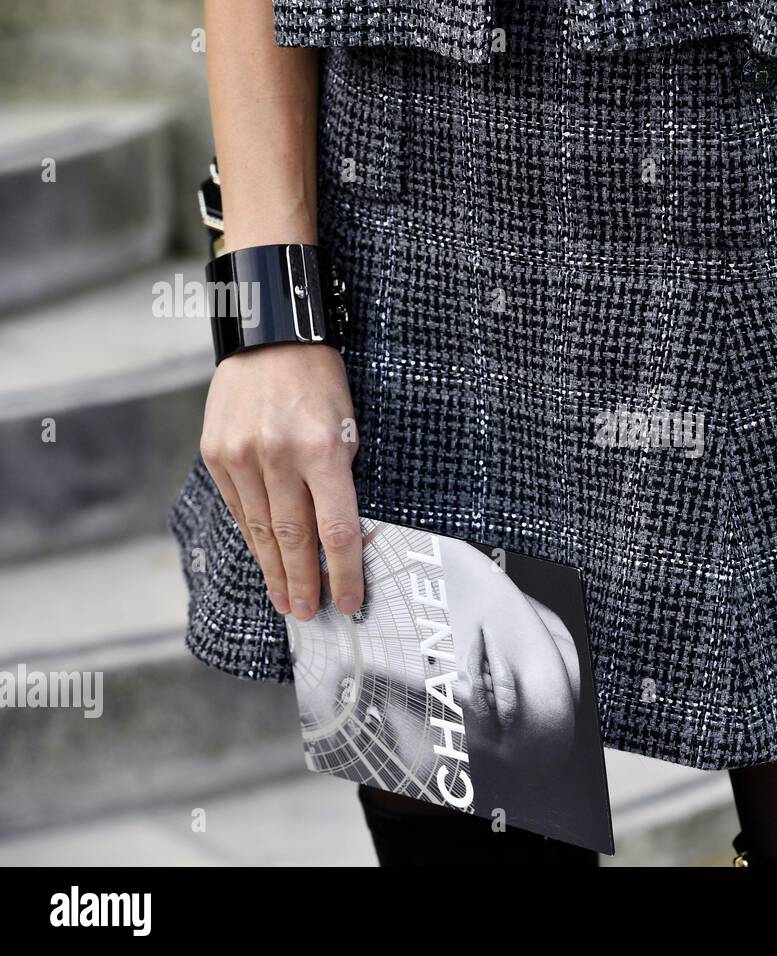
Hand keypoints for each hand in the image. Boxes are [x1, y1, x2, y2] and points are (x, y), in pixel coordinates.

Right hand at [199, 342, 362, 619]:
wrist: (270, 337)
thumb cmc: (322, 383)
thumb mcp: (350, 425)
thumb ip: (342, 478)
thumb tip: (342, 537)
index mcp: (324, 449)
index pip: (338, 529)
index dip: (345, 573)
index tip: (349, 602)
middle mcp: (279, 456)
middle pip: (296, 539)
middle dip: (305, 583)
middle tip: (310, 613)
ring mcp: (242, 456)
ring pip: (261, 531)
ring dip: (276, 571)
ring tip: (286, 600)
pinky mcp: (216, 454)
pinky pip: (237, 509)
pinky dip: (253, 540)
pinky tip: (264, 561)